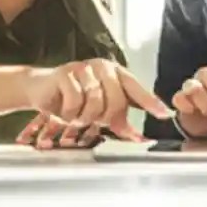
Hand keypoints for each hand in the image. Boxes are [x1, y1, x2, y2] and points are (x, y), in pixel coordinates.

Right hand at [17, 59, 171, 148]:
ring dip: (84, 117)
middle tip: (93, 119)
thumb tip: (139, 139)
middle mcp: (103, 67)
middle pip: (116, 100)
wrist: (41, 90)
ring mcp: (84, 68)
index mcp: (116, 73)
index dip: (150, 102)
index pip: (136, 88)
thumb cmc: (73, 98)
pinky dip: (69, 113)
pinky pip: (74, 102)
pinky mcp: (65, 74)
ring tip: (76, 115)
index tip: (164, 114)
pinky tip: (64, 111)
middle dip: (105, 117)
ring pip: (95, 103)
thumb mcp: (99, 110)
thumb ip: (120, 121)